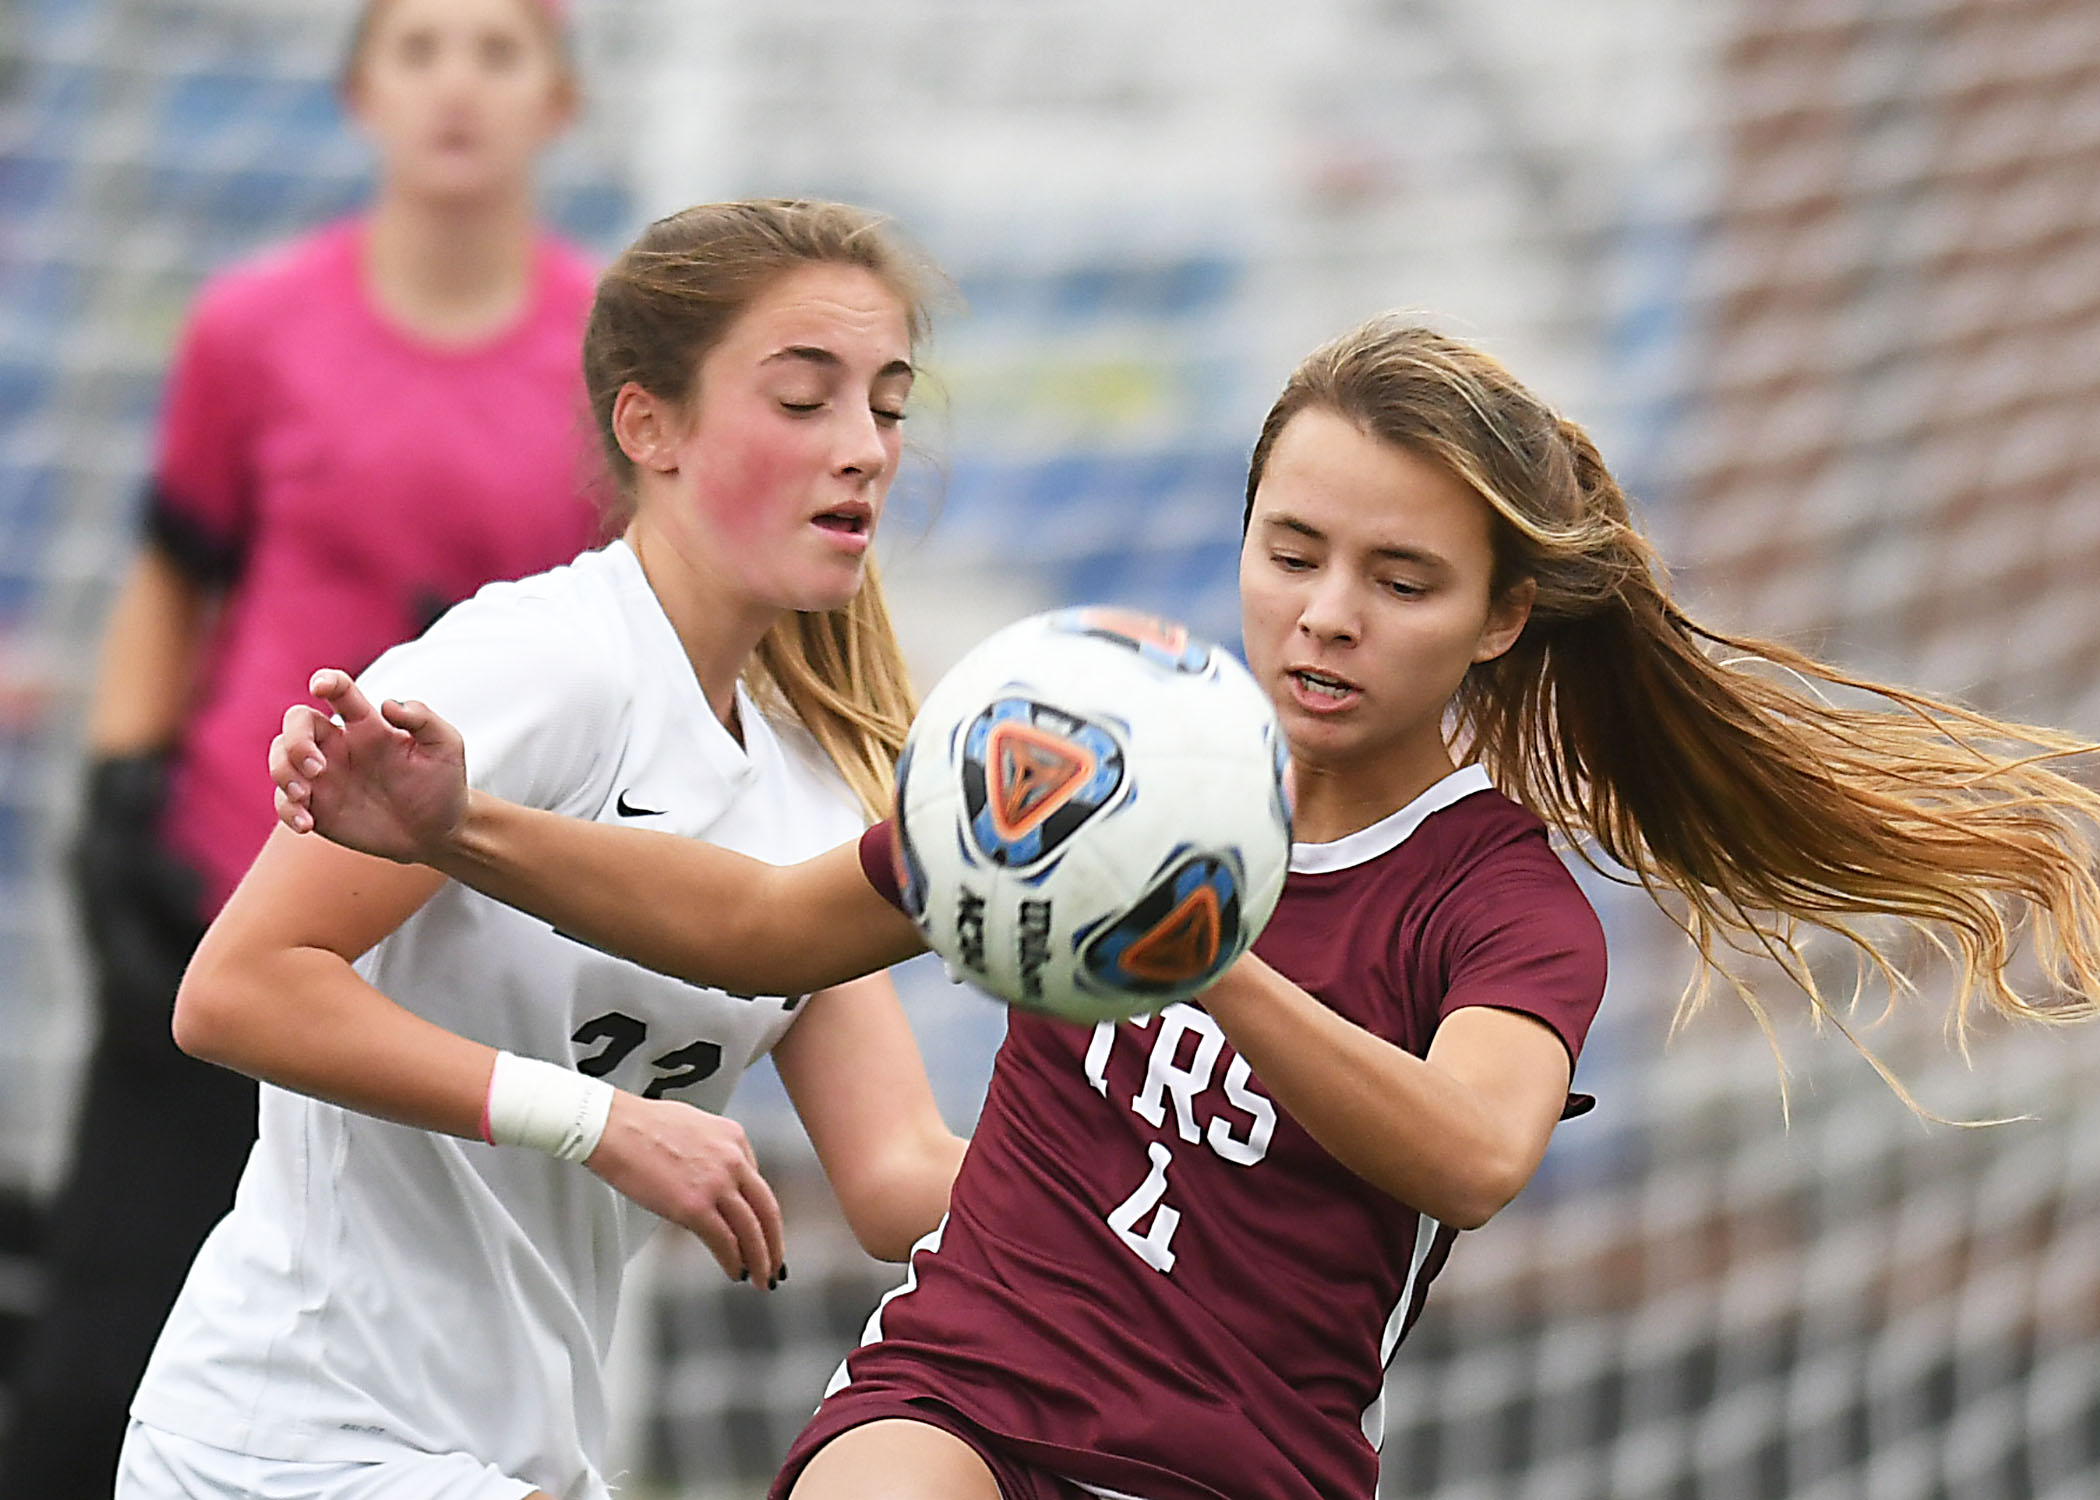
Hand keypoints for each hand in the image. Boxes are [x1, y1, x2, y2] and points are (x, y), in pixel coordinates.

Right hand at [271, 669, 468, 865]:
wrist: (437, 831)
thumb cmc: (442, 783)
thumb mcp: (446, 747)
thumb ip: (423, 719)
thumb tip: (388, 704)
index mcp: (367, 724)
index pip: (339, 691)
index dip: (326, 681)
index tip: (319, 687)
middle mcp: (339, 745)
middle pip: (296, 722)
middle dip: (295, 741)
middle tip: (317, 768)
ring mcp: (323, 776)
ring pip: (280, 759)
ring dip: (283, 773)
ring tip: (305, 796)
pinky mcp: (317, 807)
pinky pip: (284, 802)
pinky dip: (287, 810)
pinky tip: (308, 824)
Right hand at [586, 1091, 784, 1286]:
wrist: (614, 1127)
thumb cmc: (643, 1125)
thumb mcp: (695, 1125)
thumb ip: (714, 1151)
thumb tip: (716, 1180)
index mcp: (735, 1138)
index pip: (757, 1183)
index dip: (760, 1214)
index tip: (761, 1232)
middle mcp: (733, 1159)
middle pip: (766, 1210)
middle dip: (774, 1243)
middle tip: (777, 1266)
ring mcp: (716, 1183)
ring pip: (751, 1230)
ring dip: (760, 1259)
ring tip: (761, 1279)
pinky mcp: (694, 1206)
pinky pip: (724, 1241)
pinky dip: (733, 1261)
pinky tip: (735, 1272)